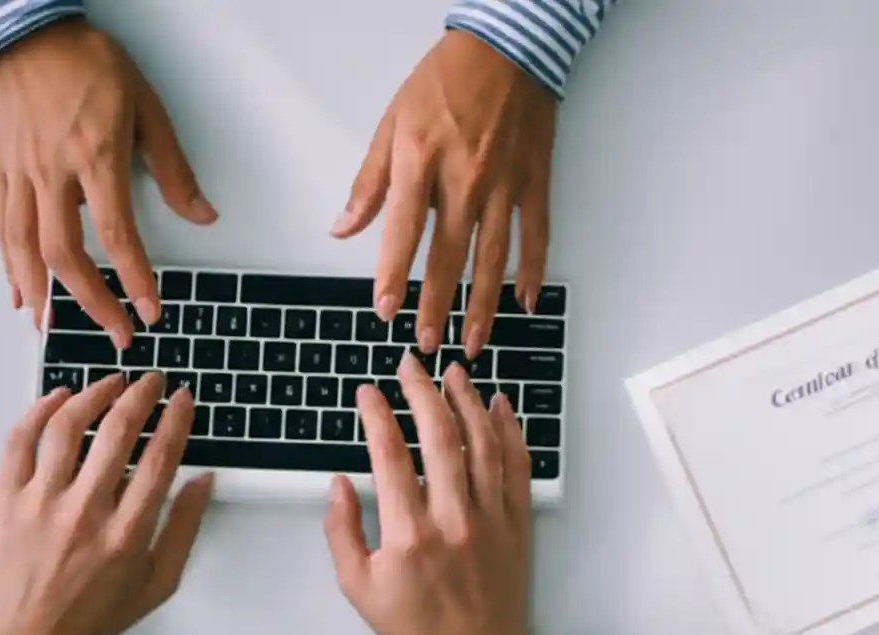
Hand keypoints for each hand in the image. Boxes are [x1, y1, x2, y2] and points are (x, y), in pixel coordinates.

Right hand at [0, 20, 216, 346]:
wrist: (29, 31)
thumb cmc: (88, 63)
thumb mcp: (147, 110)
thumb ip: (173, 170)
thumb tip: (202, 214)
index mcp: (97, 158)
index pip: (118, 235)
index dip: (136, 280)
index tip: (150, 310)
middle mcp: (54, 172)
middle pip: (66, 254)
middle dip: (92, 302)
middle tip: (114, 332)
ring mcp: (22, 172)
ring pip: (25, 248)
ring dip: (43, 294)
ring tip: (57, 328)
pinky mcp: (0, 169)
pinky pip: (2, 226)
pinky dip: (10, 265)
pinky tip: (19, 291)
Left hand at [0, 373, 212, 634]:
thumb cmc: (92, 613)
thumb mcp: (158, 583)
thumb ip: (185, 529)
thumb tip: (203, 480)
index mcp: (126, 535)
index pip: (159, 459)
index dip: (176, 420)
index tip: (183, 399)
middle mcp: (83, 513)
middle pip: (117, 432)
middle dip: (141, 395)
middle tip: (152, 382)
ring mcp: (41, 503)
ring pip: (68, 426)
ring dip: (94, 393)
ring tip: (111, 382)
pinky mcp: (7, 498)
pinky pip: (20, 440)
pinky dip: (40, 410)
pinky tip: (59, 397)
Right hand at [324, 354, 542, 634]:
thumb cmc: (418, 627)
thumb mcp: (359, 588)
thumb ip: (342, 532)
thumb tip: (337, 484)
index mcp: (409, 534)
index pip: (390, 455)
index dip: (376, 415)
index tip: (367, 392)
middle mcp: (453, 518)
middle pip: (439, 435)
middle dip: (421, 390)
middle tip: (410, 365)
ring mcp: (490, 517)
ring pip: (482, 441)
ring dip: (467, 400)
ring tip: (454, 373)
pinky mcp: (516, 520)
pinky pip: (517, 464)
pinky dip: (510, 430)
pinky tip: (500, 405)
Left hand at [332, 31, 557, 358]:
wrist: (507, 48)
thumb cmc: (445, 80)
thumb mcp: (392, 122)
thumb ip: (369, 181)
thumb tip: (343, 228)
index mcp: (422, 161)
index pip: (403, 231)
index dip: (392, 275)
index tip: (385, 310)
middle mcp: (464, 178)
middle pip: (448, 256)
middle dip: (436, 305)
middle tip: (426, 342)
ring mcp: (504, 184)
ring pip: (492, 257)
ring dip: (482, 305)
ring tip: (473, 341)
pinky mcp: (534, 181)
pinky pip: (534, 235)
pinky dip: (531, 271)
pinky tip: (524, 300)